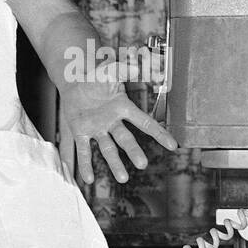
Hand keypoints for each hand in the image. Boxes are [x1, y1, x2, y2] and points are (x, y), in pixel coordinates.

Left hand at [58, 75, 177, 186]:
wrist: (74, 80)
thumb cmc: (96, 76)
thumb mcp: (112, 70)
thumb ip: (129, 70)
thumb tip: (149, 68)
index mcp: (123, 108)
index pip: (145, 123)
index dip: (159, 134)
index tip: (173, 146)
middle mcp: (113, 122)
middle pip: (126, 140)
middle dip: (134, 152)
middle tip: (143, 164)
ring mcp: (97, 129)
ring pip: (108, 149)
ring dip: (115, 164)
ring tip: (123, 179)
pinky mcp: (81, 132)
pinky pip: (84, 150)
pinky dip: (85, 164)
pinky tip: (88, 178)